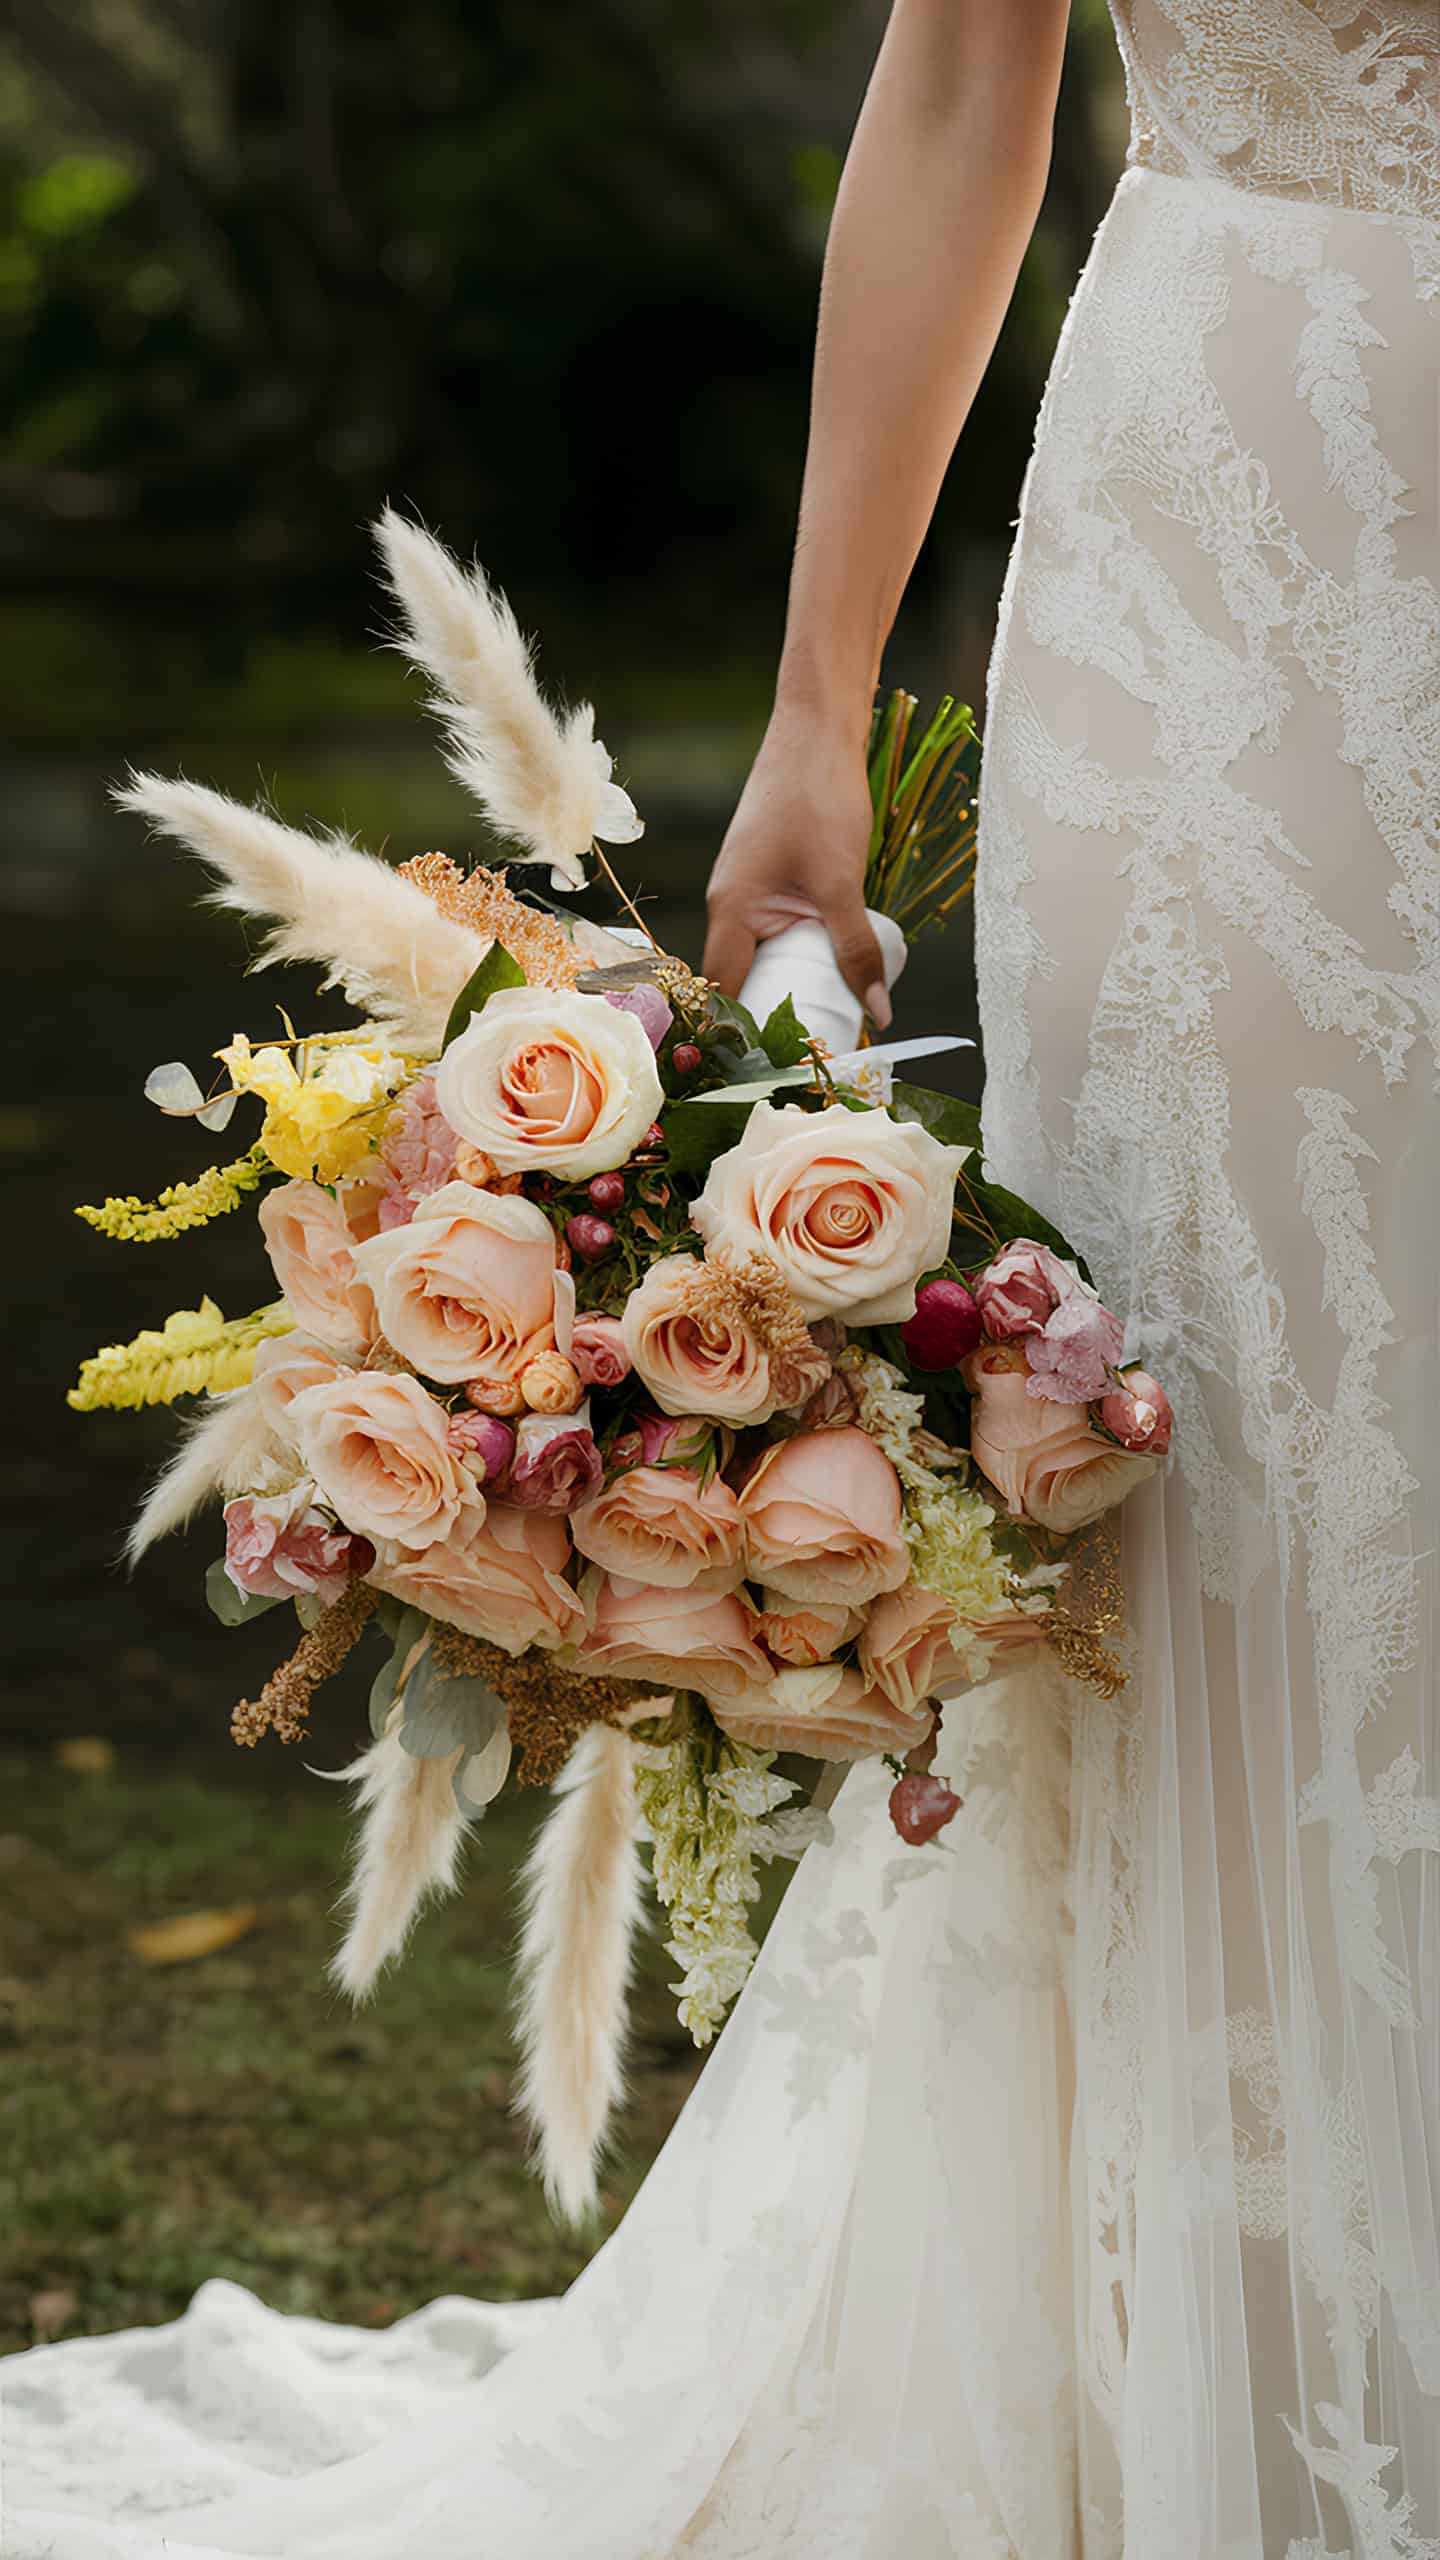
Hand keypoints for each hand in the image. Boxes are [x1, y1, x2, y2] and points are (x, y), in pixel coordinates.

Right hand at [702, 708, 891, 1029]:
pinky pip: (779, 931)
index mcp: (732, 910)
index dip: (744, 1034)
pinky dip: (802, 955)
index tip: (777, 1066)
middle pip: (742, 980)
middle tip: (814, 1051)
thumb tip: (878, 1012)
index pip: (723, 992)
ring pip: (765, 955)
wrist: (819, 727)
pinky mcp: (773, 876)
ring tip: (829, 1022)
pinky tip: (835, 969)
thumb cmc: (820, 795)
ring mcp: (751, 889)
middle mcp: (732, 904)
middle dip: (772, 1017)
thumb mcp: (842, 881)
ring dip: (792, 986)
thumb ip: (856, 948)